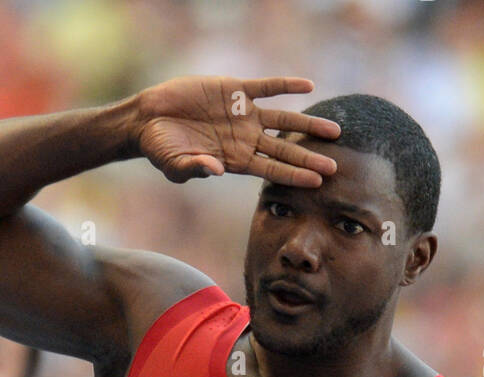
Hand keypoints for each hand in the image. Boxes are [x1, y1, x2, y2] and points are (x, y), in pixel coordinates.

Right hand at [131, 75, 340, 185]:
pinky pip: (267, 87)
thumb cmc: (161, 149)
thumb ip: (196, 169)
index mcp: (234, 160)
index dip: (294, 176)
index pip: (271, 170)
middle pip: (284, 149)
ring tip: (334, 131)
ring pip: (283, 120)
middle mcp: (244, 138)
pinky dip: (286, 86)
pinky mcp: (235, 90)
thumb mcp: (175, 164)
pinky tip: (308, 86)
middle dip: (309, 158)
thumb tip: (217, 170)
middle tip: (335, 167)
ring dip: (308, 125)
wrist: (148, 119)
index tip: (317, 182)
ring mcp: (243, 114)